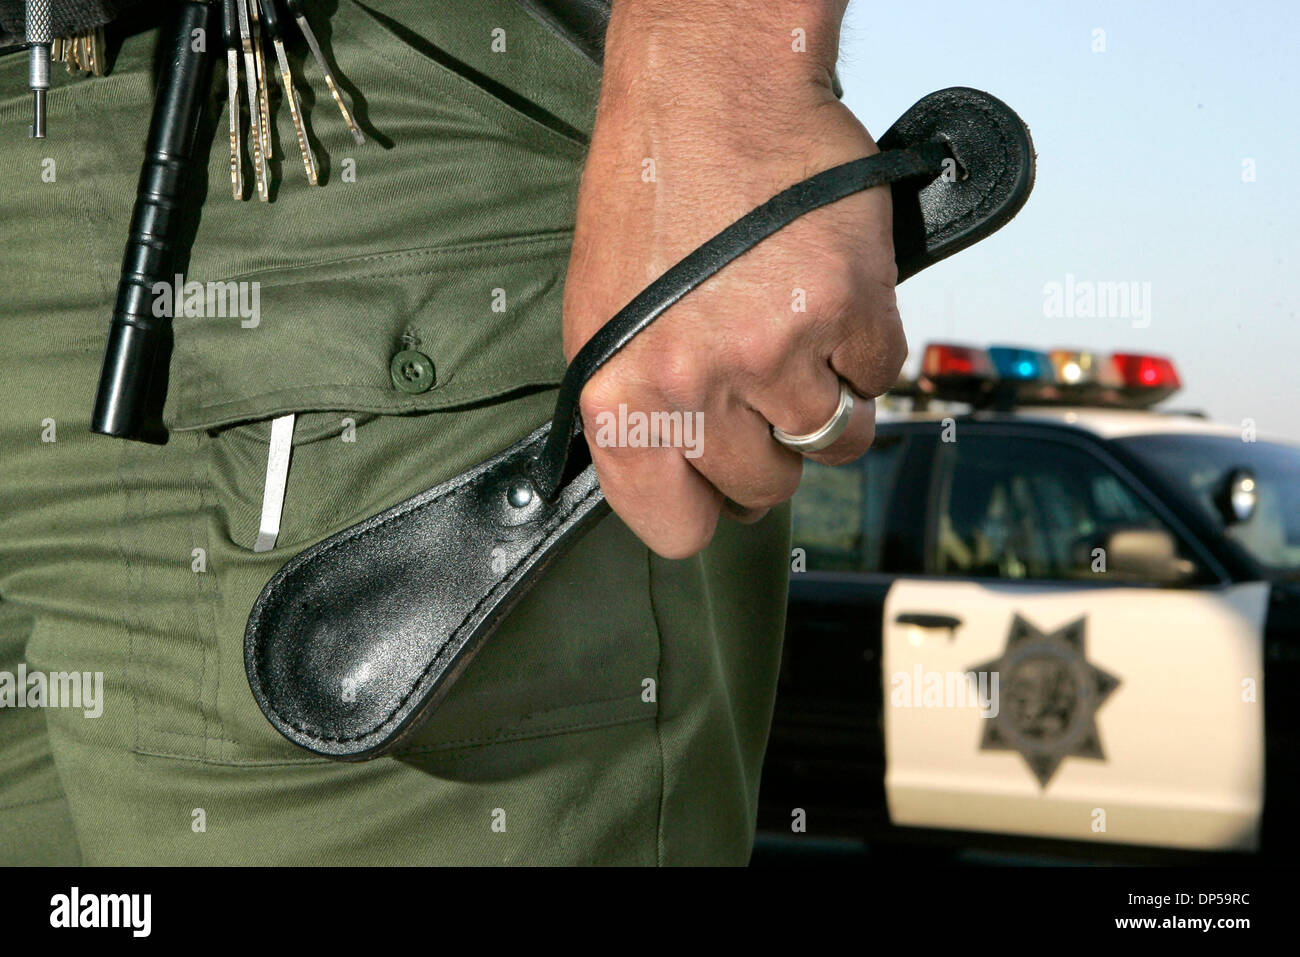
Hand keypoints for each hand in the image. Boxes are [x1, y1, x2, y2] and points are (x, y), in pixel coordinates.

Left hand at [563, 0, 904, 557]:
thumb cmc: (650, 193)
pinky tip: (830, 301)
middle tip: (760, 386)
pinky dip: (866, 348)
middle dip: (770, 446)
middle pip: (766, 487)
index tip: (716, 481)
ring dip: (828, 402)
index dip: (704, 507)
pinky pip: (882, 377)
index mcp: (621, 395)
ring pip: (836, 441)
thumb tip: (677, 479)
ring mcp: (779, 348)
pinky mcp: (852, 307)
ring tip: (799, 339)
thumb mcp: (602, 317)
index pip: (675, 526)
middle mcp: (697, 382)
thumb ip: (635, 413)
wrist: (710, 87)